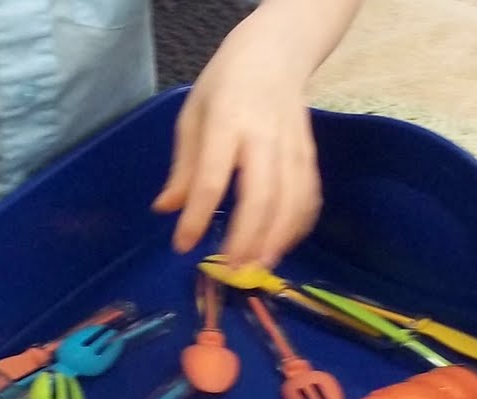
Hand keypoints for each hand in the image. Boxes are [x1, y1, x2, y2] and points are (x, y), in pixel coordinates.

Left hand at [153, 3, 324, 266]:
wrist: (277, 52)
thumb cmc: (226, 84)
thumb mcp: (193, 115)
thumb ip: (183, 167)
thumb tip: (166, 209)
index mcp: (227, 124)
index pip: (212, 180)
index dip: (197, 218)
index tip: (182, 245)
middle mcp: (264, 137)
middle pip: (261, 197)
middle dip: (247, 238)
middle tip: (231, 269)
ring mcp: (293, 147)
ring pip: (291, 202)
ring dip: (276, 240)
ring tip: (257, 267)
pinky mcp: (310, 155)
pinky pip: (309, 197)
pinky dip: (297, 227)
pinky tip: (281, 246)